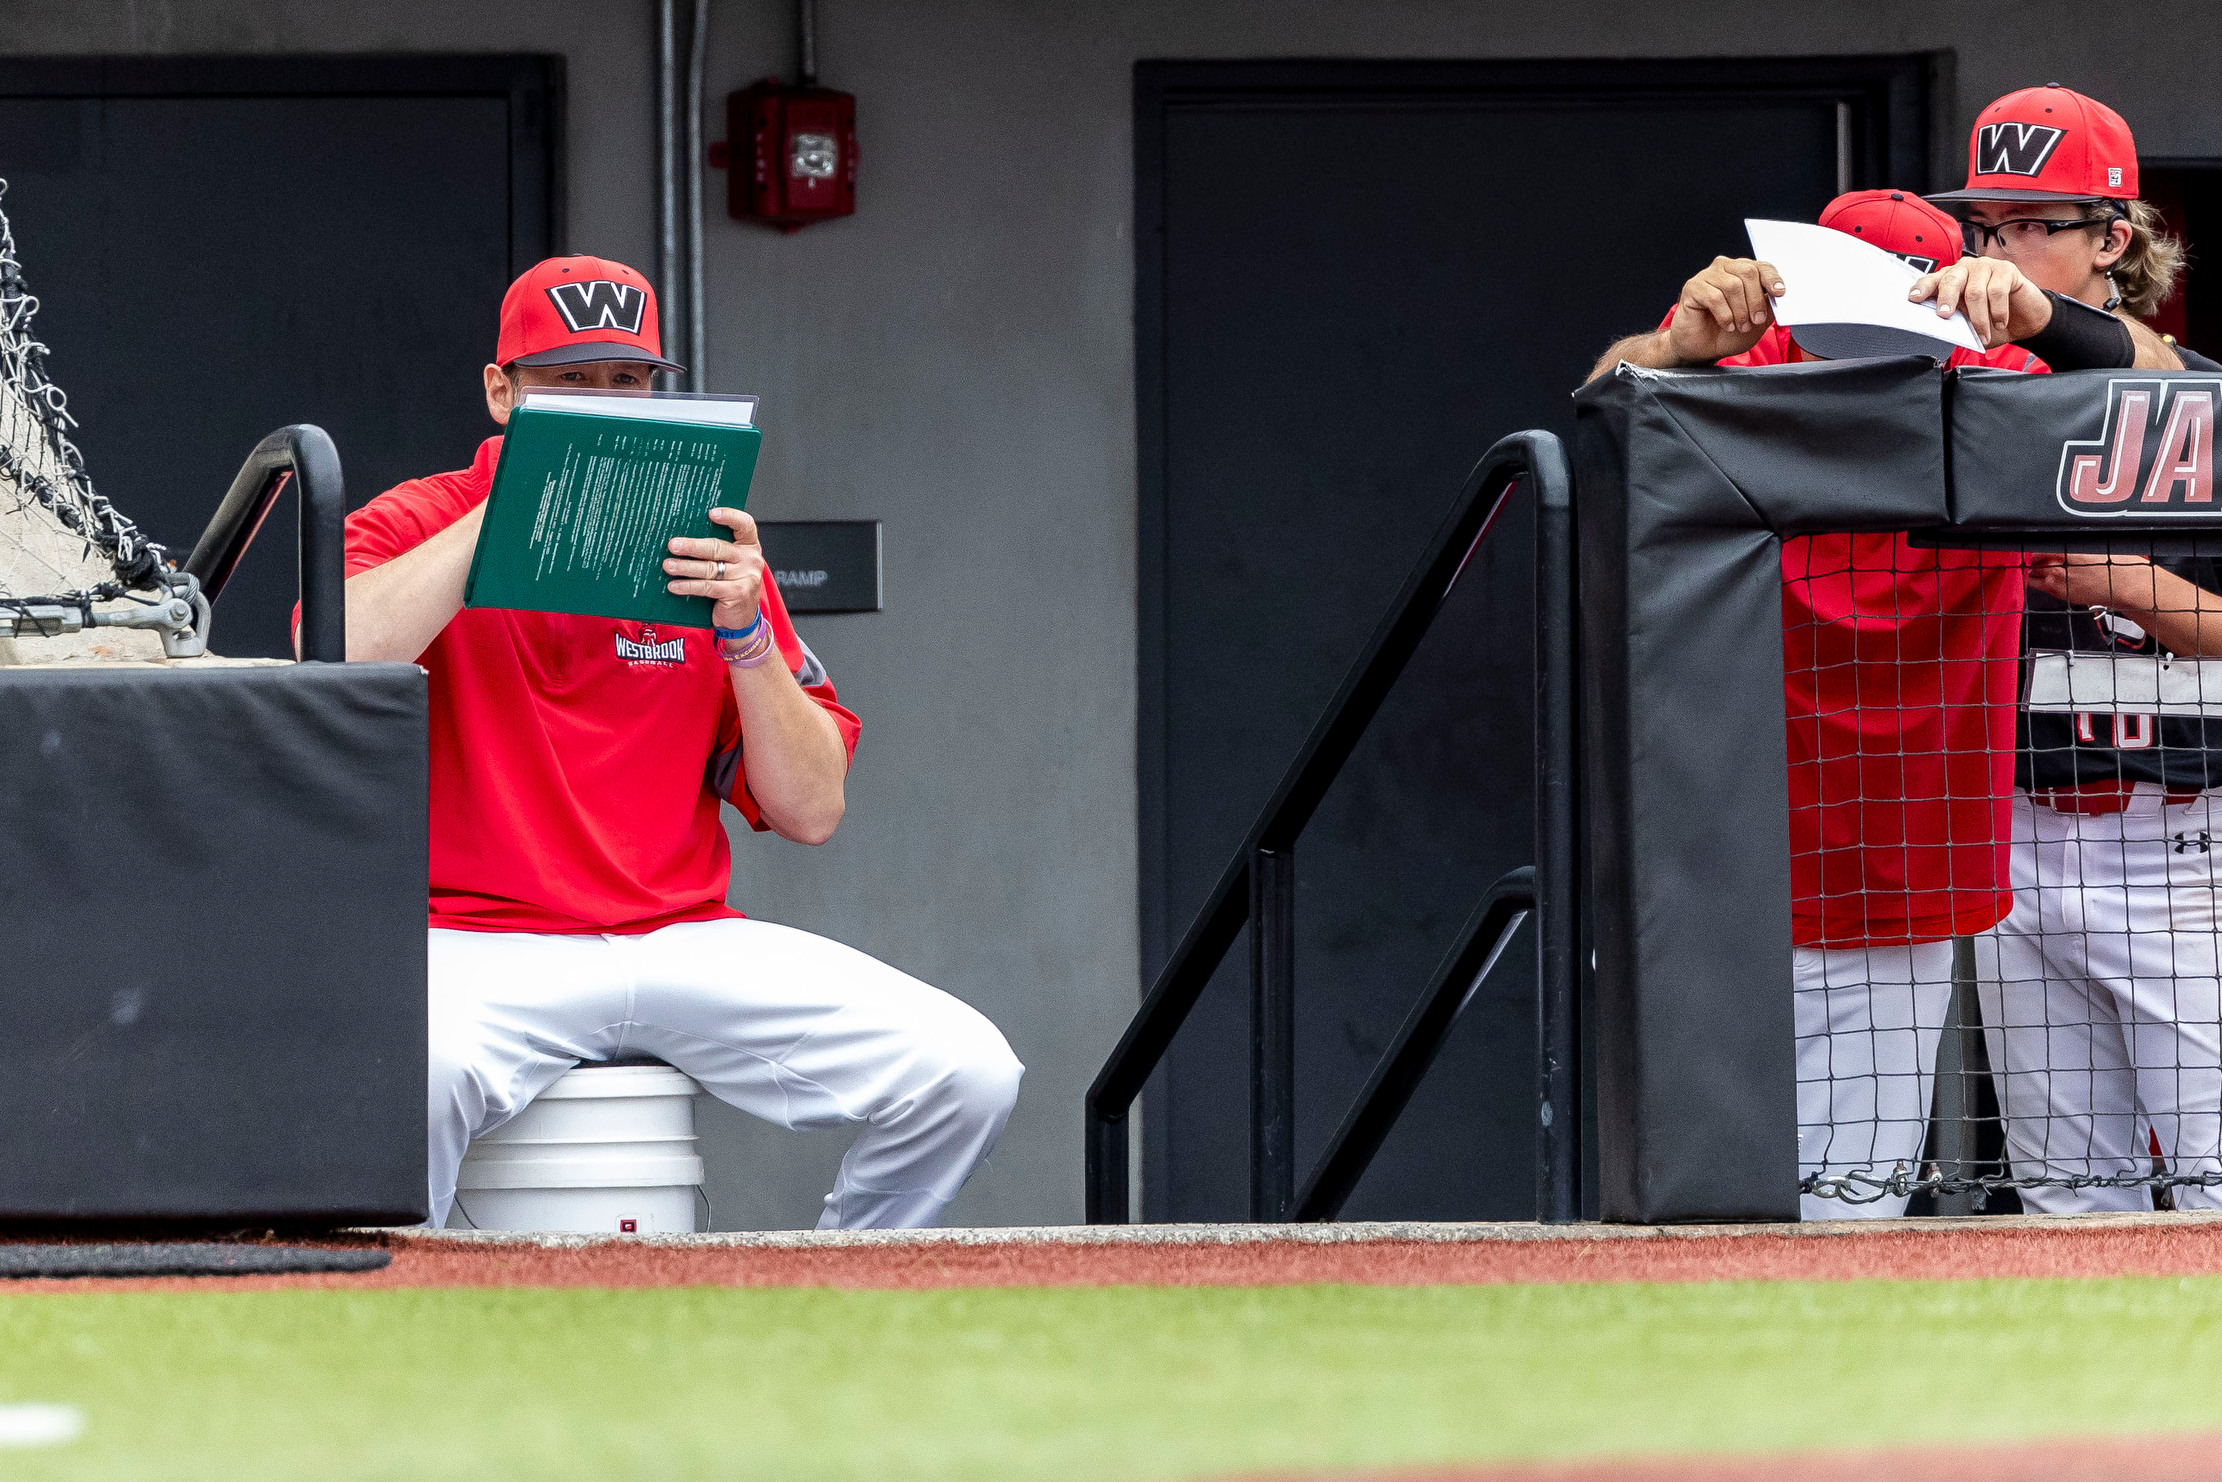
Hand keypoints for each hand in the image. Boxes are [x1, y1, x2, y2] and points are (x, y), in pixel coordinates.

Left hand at [664, 507, 765, 628]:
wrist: (742, 617)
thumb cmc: (730, 585)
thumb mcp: (730, 564)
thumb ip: (717, 550)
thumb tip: (682, 538)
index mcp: (749, 545)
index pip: (745, 524)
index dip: (730, 516)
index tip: (711, 513)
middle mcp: (751, 559)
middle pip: (718, 547)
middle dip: (692, 547)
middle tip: (673, 545)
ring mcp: (746, 576)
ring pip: (710, 568)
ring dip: (685, 567)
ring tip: (668, 566)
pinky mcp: (738, 593)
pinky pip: (707, 586)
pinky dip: (688, 586)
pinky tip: (674, 586)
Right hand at [1664, 257, 1785, 363]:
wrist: (1702, 349)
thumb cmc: (1727, 333)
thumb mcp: (1757, 322)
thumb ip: (1768, 307)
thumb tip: (1779, 296)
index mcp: (1741, 272)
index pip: (1760, 267)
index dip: (1772, 278)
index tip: (1779, 293)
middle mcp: (1724, 269)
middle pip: (1748, 272)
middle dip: (1756, 300)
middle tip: (1756, 320)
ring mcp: (1707, 276)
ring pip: (1732, 285)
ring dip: (1740, 311)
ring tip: (1740, 326)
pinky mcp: (1692, 287)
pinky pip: (1714, 297)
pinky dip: (1724, 315)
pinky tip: (1727, 325)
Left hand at [1908, 258, 2051, 346]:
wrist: (2024, 320)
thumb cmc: (1991, 320)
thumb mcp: (1967, 323)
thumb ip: (1954, 319)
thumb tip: (1938, 327)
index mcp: (1950, 279)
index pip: (1932, 280)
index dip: (1923, 288)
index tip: (1914, 298)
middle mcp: (1965, 268)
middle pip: (1951, 280)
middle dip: (1946, 300)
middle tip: (1944, 316)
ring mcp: (1986, 266)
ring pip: (1975, 291)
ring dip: (1979, 318)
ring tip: (1984, 335)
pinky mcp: (2006, 269)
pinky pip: (1997, 290)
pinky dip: (1997, 311)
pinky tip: (2000, 323)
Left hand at [2028, 552, 2161, 612]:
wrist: (2125, 586)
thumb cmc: (2116, 565)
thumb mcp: (2094, 546)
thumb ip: (2074, 545)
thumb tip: (2063, 540)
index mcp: (2068, 550)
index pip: (2039, 548)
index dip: (2034, 549)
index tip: (2033, 549)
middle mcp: (2059, 565)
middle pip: (2033, 560)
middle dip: (2032, 559)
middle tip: (2033, 559)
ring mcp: (2057, 580)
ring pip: (2032, 573)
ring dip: (2032, 570)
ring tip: (2037, 568)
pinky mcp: (2059, 593)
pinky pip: (2037, 586)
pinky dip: (2035, 581)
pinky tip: (2041, 578)